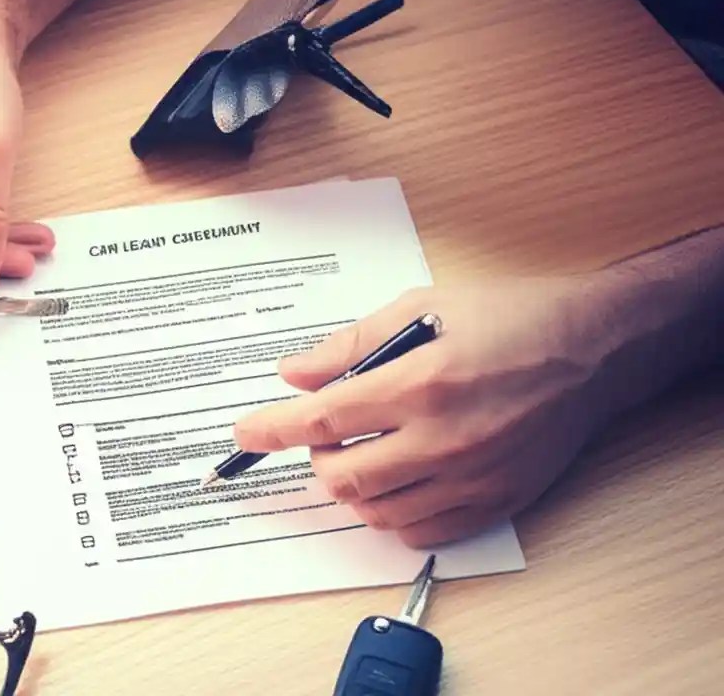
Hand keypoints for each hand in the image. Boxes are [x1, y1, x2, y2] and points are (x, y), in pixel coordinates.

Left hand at [233, 276, 619, 547]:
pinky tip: (399, 479)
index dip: (273, 429)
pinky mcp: (496, 501)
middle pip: (343, 476)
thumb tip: (295, 373)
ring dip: (353, 486)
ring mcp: (472, 476)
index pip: (323, 418)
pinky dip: (393, 513)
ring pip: (376, 511)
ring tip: (365, 450)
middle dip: (317, 457)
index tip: (245, 434)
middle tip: (328, 432)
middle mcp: (445, 437)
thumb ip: (351, 345)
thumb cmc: (511, 319)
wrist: (596, 350)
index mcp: (422, 382)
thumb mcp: (424, 308)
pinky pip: (421, 532)